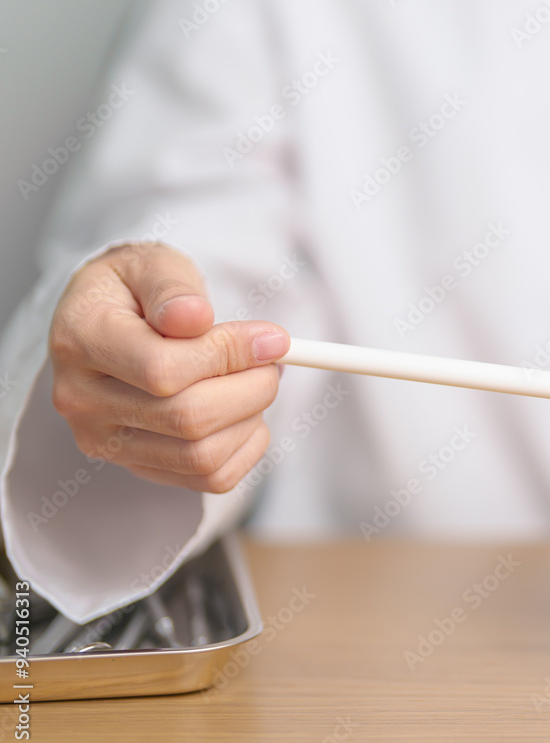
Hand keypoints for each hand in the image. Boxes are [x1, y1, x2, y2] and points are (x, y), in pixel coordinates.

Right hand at [49, 242, 288, 492]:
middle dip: (252, 388)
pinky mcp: (135, 464)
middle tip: (273, 361)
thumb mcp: (152, 264)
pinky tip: (246, 413)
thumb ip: (172, 287)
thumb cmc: (136, 288)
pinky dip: (245, 448)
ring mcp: (106, 441)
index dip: (230, 356)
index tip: (273, 338)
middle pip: (188, 418)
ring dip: (251, 419)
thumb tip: (194, 317)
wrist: (110, 319)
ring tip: (256, 381)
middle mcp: (83, 400)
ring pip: (202, 456)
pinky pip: (208, 478)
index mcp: (81, 341)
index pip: (163, 370)